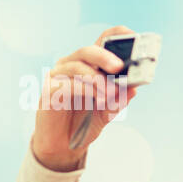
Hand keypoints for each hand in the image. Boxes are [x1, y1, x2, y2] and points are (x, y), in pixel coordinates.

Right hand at [31, 25, 136, 170]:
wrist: (64, 145)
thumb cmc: (85, 121)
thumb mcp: (109, 110)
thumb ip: (119, 99)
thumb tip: (133, 88)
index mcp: (89, 65)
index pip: (101, 42)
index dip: (116, 36)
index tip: (132, 36)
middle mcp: (71, 66)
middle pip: (87, 51)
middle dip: (104, 57)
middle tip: (118, 67)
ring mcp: (58, 77)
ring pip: (76, 67)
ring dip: (96, 79)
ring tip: (110, 93)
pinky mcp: (48, 92)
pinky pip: (66, 85)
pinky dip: (84, 91)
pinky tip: (96, 100)